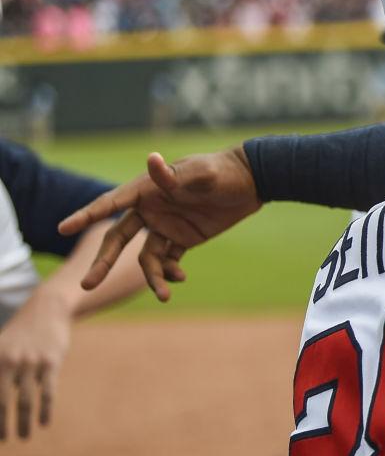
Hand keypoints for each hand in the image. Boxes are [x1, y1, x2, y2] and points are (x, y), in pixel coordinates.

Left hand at [0, 289, 74, 439]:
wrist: (46, 310)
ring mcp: (31, 362)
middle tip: (4, 441)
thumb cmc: (20, 335)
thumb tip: (3, 403)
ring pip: (26, 400)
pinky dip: (45, 410)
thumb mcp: (1, 349)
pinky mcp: (51, 362)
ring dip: (24, 422)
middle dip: (2, 425)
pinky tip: (44, 424)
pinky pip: (47, 391)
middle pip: (3, 401)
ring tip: (24, 437)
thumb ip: (0, 372)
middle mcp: (9, 361)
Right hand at [57, 147, 263, 300]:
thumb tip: (151, 160)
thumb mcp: (202, 174)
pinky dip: (169, 272)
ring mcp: (164, 226)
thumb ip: (175, 175)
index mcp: (147, 190)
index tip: (62, 228)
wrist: (251, 182)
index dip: (86, 215)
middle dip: (103, 262)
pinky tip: (178, 280)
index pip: (110, 204)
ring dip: (150, 277)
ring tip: (163, 296)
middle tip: (87, 285)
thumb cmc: (223, 171)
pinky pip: (168, 260)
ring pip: (145, 256)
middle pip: (119, 239)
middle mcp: (149, 210)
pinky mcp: (181, 239)